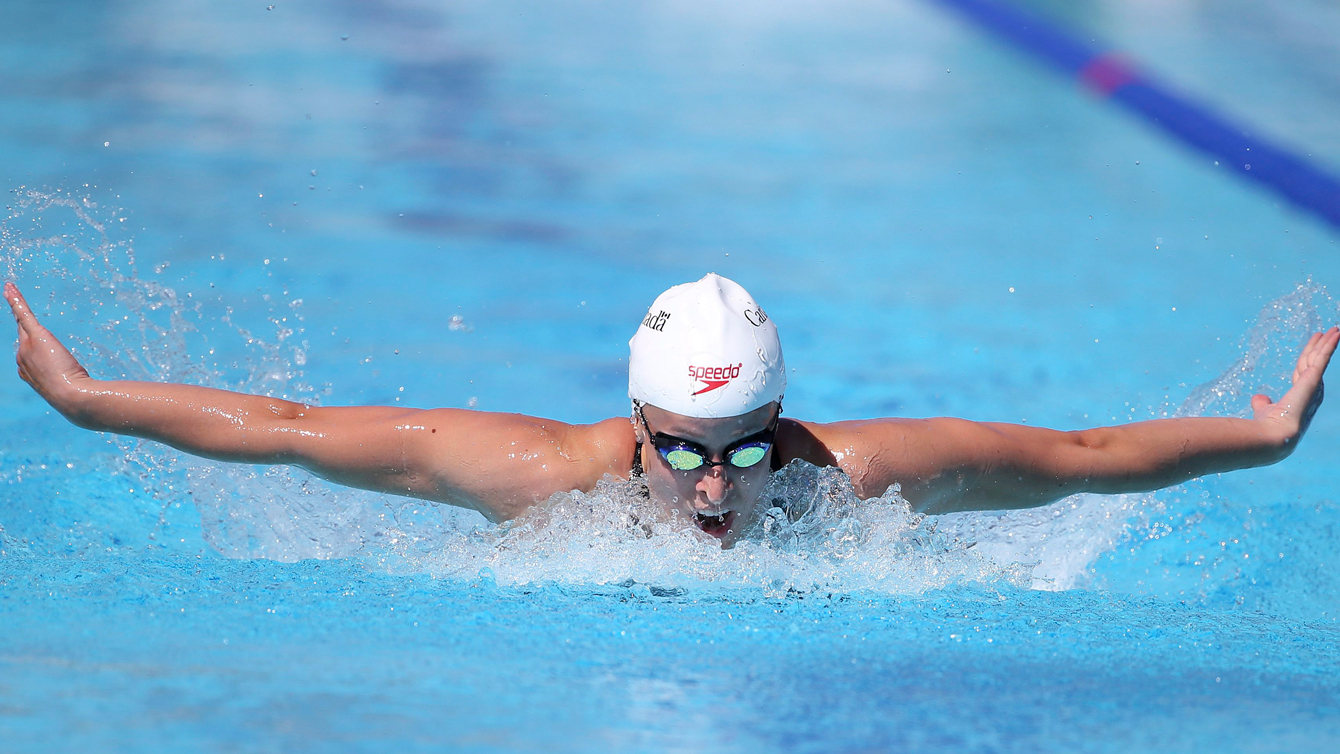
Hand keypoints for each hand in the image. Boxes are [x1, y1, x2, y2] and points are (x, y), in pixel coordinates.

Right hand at [6, 281, 91, 410]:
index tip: (27, 339)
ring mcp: (26, 347)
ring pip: (22, 322)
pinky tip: (10, 289)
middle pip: (23, 333)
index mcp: (27, 371)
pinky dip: (16, 301)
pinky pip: (23, 314)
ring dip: (16, 304)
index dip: (29, 343)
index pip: (27, 351)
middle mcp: (22, 358)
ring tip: (10, 289)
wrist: (71, 396)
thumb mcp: (69, 386)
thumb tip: (84, 383)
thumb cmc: (74, 395)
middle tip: (11, 299)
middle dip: (18, 320)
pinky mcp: (36, 337)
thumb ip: (71, 380)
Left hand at [1250, 325, 1339, 452]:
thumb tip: (1259, 398)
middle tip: (1328, 332)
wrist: (1275, 433)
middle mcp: (1312, 389)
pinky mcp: (1313, 378)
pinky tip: (1335, 333)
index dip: (1309, 356)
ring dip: (1328, 342)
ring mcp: (1314, 383)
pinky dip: (1330, 344)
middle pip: (1315, 361)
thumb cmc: (1269, 425)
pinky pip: (1323, 357)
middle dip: (1321, 346)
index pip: (1305, 370)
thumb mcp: (1265, 410)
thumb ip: (1263, 403)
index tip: (1313, 344)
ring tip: (1335, 329)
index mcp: (1301, 394)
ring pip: (1321, 357)